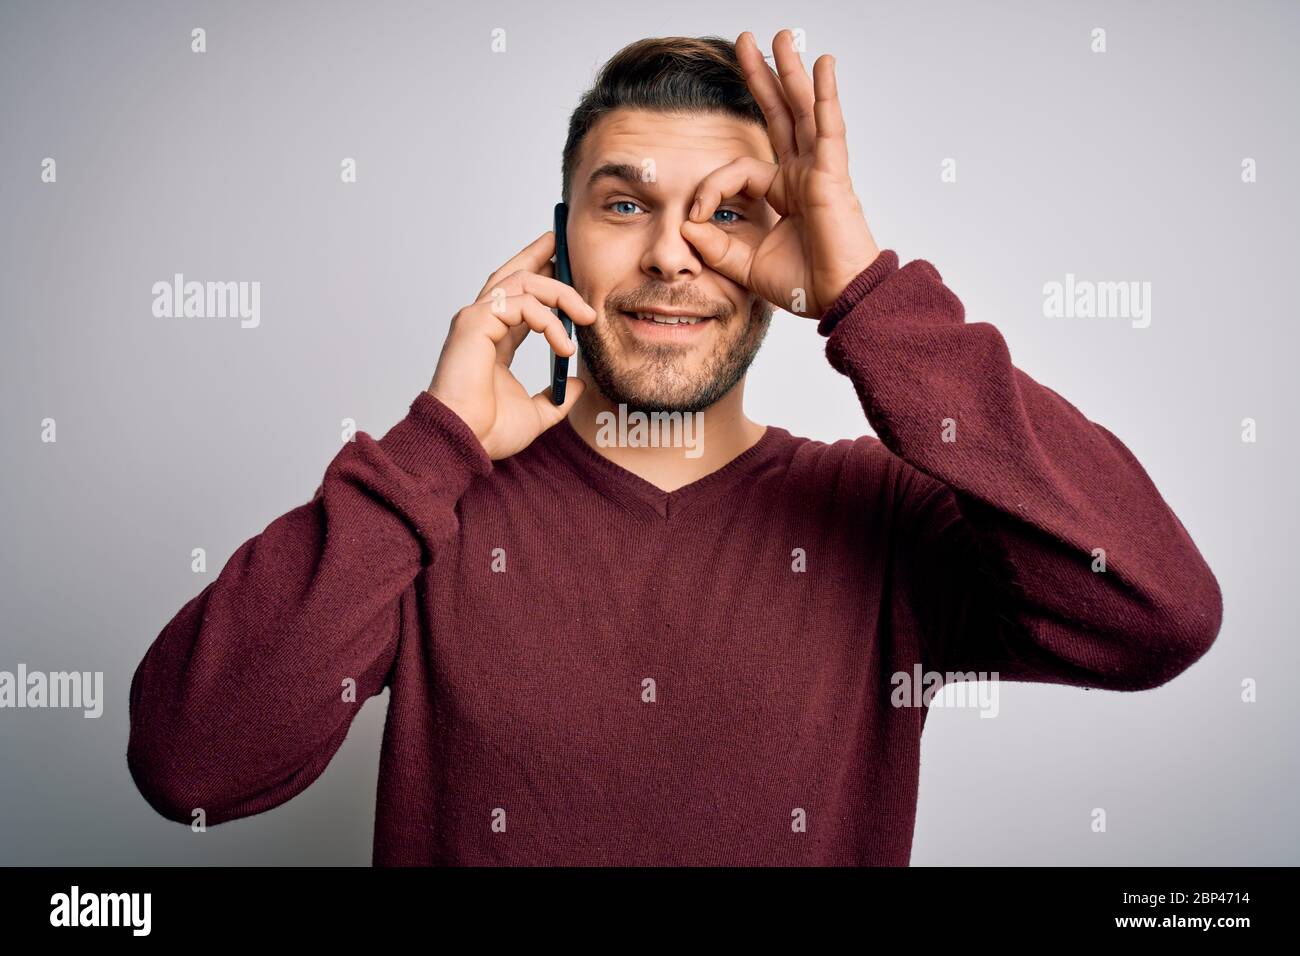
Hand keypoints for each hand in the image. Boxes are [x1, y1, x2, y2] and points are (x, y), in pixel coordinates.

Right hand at [428, 231, 597, 459]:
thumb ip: (557, 398)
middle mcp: (483, 323)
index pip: (521, 299)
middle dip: (541, 255)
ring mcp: (477, 319)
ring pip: (523, 282)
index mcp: (495, 339)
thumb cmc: (488, 431)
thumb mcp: (538, 414)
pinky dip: (548, 320)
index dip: (543, 279)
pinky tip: (564, 346)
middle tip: (565, 247)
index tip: (563, 266)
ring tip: (586, 317)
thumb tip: (578, 384)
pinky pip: (521, 304)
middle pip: (514, 274)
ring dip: (561, 293)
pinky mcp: (474, 322)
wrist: (465, 441)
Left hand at [679, 29, 880, 318]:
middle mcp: (802, 176)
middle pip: (779, 116)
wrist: (838, 300)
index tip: (694, 216)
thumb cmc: (806, 286)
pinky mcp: (832, 175)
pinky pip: (827, 127)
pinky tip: (823, 64)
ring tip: (782, 36)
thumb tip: (687, 223)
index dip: (710, 189)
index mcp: (783, 194)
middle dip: (762, 79)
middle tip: (747, 43)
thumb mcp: (745, 265)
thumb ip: (716, 245)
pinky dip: (825, 95)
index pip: (737, 171)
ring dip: (790, 72)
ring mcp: (819, 171)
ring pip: (802, 111)